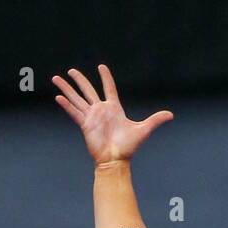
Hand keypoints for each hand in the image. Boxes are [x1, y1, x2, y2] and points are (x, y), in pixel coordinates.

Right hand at [52, 63, 173, 164]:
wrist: (115, 160)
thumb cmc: (128, 147)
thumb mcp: (143, 130)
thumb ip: (155, 120)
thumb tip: (171, 115)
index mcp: (114, 108)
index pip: (109, 88)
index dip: (106, 77)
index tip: (101, 67)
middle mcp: (101, 110)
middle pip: (88, 90)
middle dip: (79, 80)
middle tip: (71, 71)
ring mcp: (91, 117)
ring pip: (77, 98)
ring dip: (67, 89)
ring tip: (56, 78)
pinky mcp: (85, 125)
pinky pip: (74, 112)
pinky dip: (66, 105)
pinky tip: (58, 97)